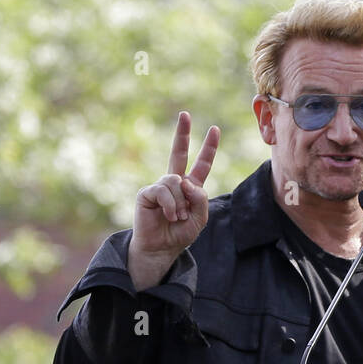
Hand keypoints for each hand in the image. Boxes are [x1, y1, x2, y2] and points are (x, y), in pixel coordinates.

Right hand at [128, 112, 219, 290]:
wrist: (161, 249)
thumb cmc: (180, 234)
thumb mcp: (200, 218)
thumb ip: (201, 199)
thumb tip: (186, 181)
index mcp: (191, 186)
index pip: (202, 163)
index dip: (209, 147)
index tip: (215, 129)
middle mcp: (175, 182)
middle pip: (178, 153)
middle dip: (182, 133)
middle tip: (184, 114)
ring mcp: (160, 185)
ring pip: (176, 181)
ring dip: (180, 203)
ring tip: (176, 217)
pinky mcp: (147, 193)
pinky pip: (163, 190)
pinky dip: (170, 204)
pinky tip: (168, 215)